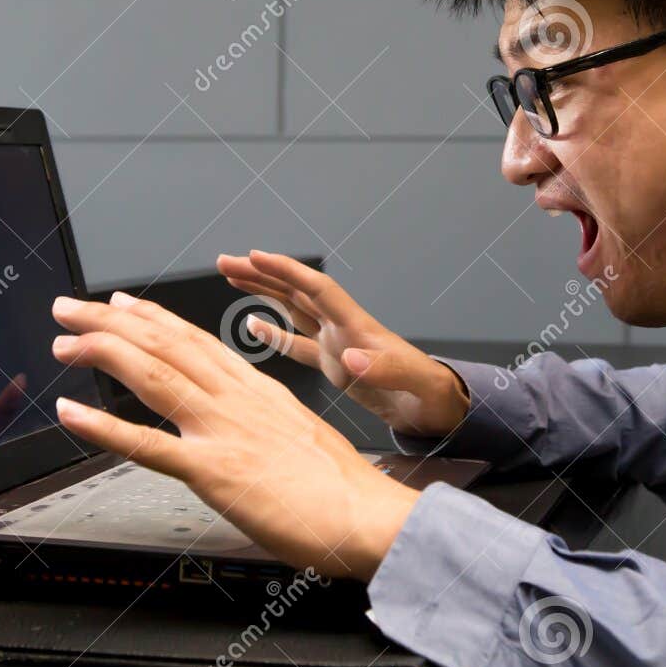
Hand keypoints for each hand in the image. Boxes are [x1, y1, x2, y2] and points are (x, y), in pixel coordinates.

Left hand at [50, 291, 420, 579]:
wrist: (366, 514)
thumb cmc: (341, 487)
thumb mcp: (301, 433)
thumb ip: (265, 421)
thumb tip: (245, 426)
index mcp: (258, 390)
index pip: (195, 340)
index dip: (152, 318)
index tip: (120, 304)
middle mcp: (237, 399)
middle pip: (165, 345)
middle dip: (110, 322)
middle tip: (70, 308)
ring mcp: (224, 430)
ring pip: (153, 375)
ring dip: (102, 352)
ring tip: (64, 340)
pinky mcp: (214, 471)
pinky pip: (148, 444)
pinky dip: (104, 426)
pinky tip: (71, 413)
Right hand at [215, 251, 470, 437]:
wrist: (437, 410)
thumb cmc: (431, 395)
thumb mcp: (413, 382)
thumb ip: (384, 368)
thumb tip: (349, 357)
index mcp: (358, 327)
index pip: (317, 289)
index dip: (287, 272)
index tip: (256, 256)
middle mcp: (344, 328)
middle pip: (297, 291)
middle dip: (263, 274)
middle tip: (227, 261)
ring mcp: (337, 344)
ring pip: (292, 310)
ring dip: (263, 293)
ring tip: (233, 276)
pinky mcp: (335, 366)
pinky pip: (298, 344)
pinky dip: (274, 334)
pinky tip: (253, 325)